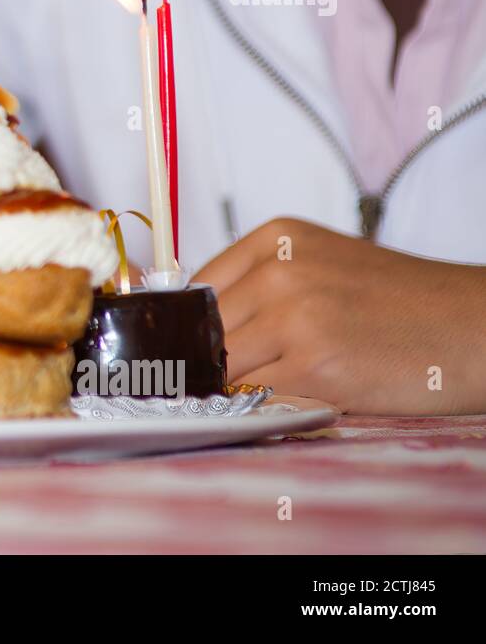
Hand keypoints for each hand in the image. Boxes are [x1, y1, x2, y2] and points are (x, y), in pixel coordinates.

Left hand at [196, 217, 485, 414]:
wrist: (475, 327)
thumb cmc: (400, 303)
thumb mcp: (320, 264)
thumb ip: (258, 284)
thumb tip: (194, 324)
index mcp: (275, 239)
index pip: (195, 290)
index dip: (189, 329)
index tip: (188, 350)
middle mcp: (279, 272)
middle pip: (205, 332)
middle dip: (210, 362)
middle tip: (228, 379)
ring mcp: (295, 318)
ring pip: (225, 367)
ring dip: (236, 388)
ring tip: (272, 387)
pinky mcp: (316, 366)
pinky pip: (258, 395)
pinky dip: (263, 405)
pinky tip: (293, 398)